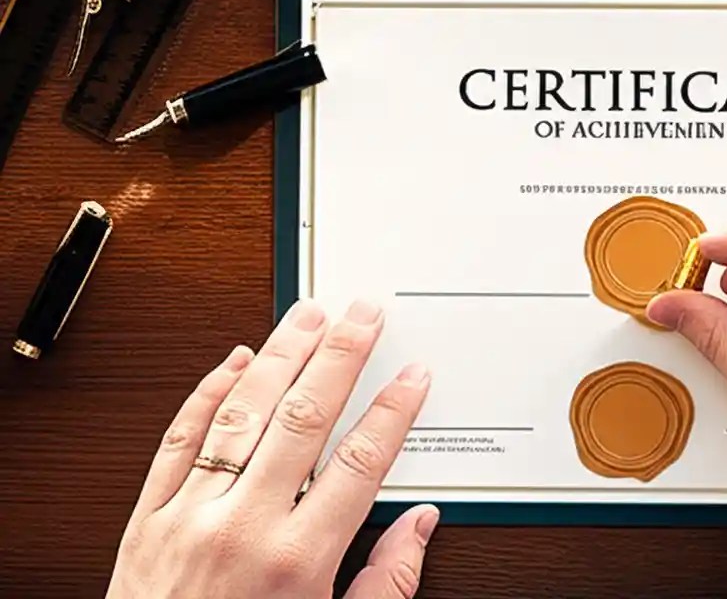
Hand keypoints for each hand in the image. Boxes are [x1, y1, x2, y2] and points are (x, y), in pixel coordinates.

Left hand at [107, 299, 437, 598]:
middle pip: (305, 418)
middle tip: (364, 314)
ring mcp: (189, 517)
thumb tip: (420, 526)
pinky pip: (178, 440)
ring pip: (242, 413)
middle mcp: (242, 528)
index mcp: (297, 562)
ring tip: (307, 316)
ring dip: (280, 357)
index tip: (413, 377)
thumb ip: (386, 583)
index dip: (392, 410)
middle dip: (341, 356)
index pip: (359, 461)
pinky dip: (206, 394)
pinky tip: (234, 361)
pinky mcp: (145, 519)